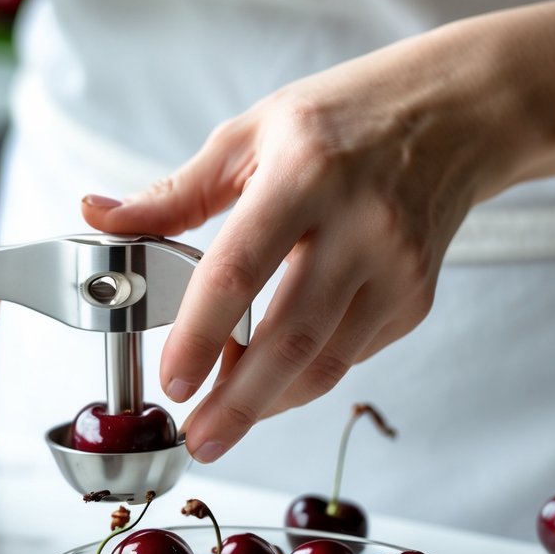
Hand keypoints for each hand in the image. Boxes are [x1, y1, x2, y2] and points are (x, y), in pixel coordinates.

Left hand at [82, 24, 524, 461]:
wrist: (455, 114)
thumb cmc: (342, 119)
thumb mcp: (251, 136)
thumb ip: (175, 193)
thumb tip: (99, 217)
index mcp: (304, 174)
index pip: (240, 268)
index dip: (199, 333)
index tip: (172, 380)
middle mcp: (360, 224)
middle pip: (292, 337)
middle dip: (238, 403)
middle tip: (197, 439)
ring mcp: (397, 267)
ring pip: (327, 362)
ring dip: (269, 404)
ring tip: (223, 423)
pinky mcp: (417, 298)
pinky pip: (351, 355)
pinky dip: (305, 376)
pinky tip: (271, 377)